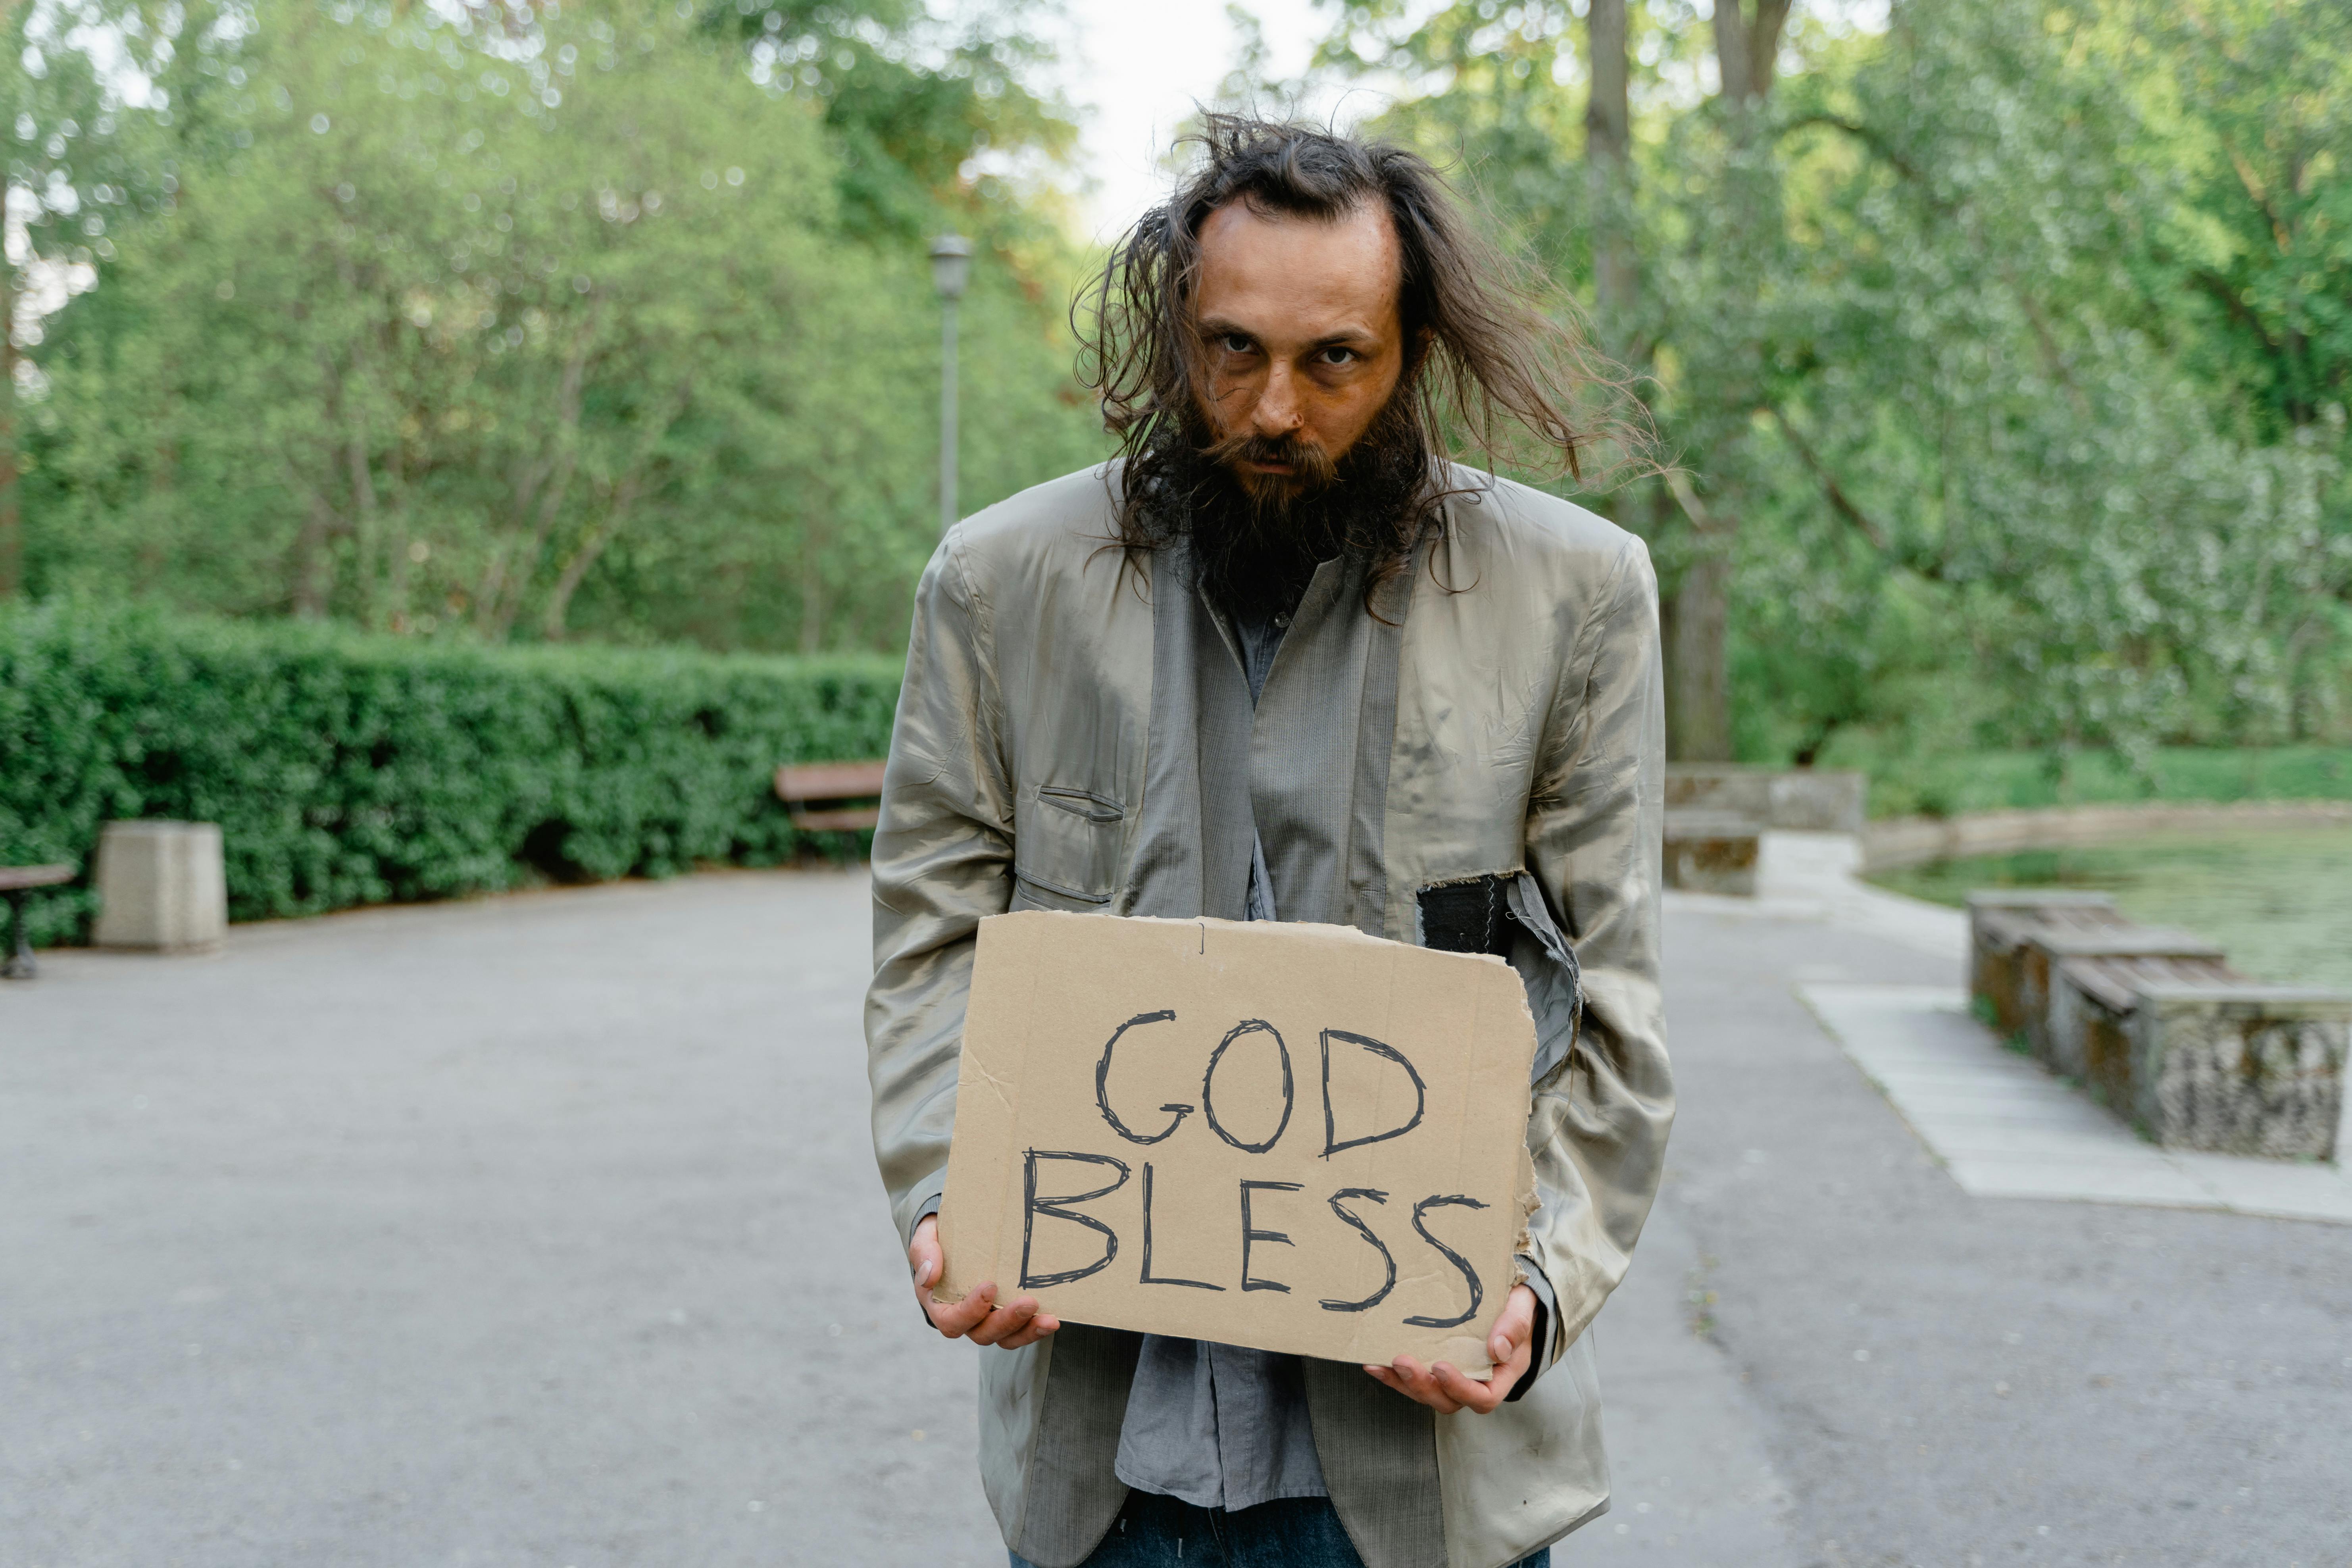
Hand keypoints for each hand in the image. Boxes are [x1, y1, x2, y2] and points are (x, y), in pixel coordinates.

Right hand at [907, 1215, 1060, 1349]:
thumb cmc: (937, 1241)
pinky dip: (1035, 1328)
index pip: (953, 1321)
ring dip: (1027, 1331)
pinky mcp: (1005, 1316)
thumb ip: (924, 1254)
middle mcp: (963, 1320)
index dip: (972, 1310)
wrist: (952, 1239)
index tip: (990, 1286)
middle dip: (1007, 1321)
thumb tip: (930, 1276)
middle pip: (983, 1334)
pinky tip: (1052, 1320)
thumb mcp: (925, 1241)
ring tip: (1049, 1321)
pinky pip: (1020, 1331)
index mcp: (940, 1306)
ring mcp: (986, 1320)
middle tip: (1029, 1303)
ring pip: (1005, 1338)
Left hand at [1363, 1284, 1536, 1414]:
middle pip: (1449, 1401)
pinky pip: (1416, 1379)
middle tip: (1402, 1362)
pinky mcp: (1437, 1367)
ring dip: (1403, 1383)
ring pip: (1429, 1393)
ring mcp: (1456, 1376)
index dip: (1460, 1388)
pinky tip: (1375, 1363)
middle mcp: (1479, 1382)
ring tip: (1381, 1364)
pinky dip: (1395, 1375)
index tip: (1440, 1366)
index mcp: (1503, 1374)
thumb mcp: (1522, 1308)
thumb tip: (1497, 1349)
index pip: (1484, 1398)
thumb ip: (1514, 1325)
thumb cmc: (1518, 1304)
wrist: (1509, 1297)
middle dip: (1423, 1387)